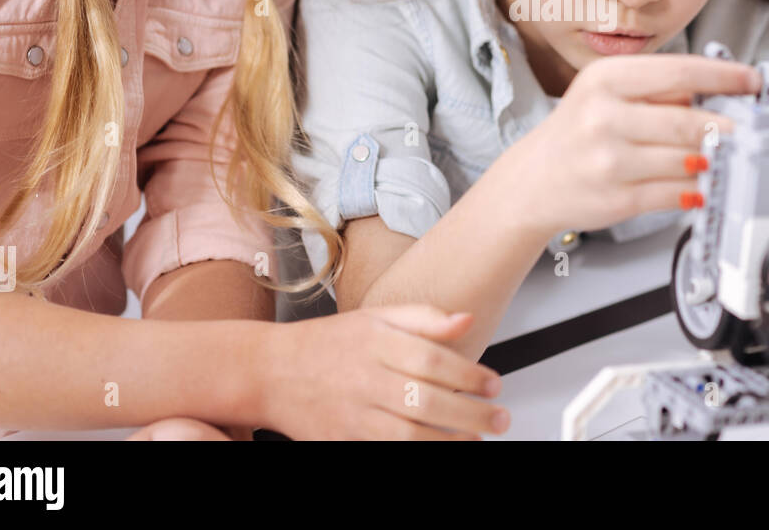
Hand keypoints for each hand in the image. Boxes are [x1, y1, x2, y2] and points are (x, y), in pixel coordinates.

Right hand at [264, 305, 507, 439]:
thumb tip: (467, 320)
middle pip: (425, 400)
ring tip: (478, 439)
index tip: (494, 384)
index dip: (469, 374)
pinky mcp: (341, 440)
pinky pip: (384, 450)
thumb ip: (424, 317)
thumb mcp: (375, 316)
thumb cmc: (328, 343)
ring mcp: (352, 413)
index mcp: (375, 341)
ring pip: (408, 434)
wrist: (269, 372)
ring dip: (449, 440)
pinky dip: (416, 452)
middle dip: (471, 413)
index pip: (431, 359)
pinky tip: (440, 448)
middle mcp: (364, 377)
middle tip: (500, 417)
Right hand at [503, 54, 760, 236]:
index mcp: (605, 79)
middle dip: (725, 126)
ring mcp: (608, 159)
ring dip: (713, 160)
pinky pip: (673, 193)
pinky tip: (699, 184)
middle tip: (746, 128)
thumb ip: (656, 90)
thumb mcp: (605, 94)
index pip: (679, 72)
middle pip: (686, 120)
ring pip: (685, 159)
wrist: (532, 181)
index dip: (724, 77)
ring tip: (722, 156)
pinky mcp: (616, 196)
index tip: (752, 82)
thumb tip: (717, 96)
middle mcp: (603, 115)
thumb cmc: (576, 133)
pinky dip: (695, 189)